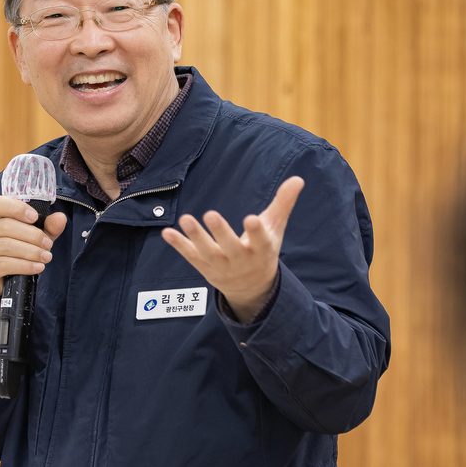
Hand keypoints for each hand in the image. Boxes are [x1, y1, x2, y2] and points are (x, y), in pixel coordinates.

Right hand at [0, 195, 67, 295]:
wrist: (4, 278)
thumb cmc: (19, 250)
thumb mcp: (36, 236)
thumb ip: (48, 227)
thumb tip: (61, 218)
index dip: (17, 208)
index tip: (35, 217)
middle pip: (6, 227)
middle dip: (32, 235)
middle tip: (48, 244)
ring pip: (6, 246)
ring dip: (31, 252)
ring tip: (46, 257)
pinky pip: (5, 264)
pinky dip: (25, 266)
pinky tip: (38, 267)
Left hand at [160, 176, 304, 323]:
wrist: (251, 287)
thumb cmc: (264, 249)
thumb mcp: (276, 228)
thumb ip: (283, 203)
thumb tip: (298, 179)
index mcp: (262, 249)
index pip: (261, 241)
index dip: (256, 231)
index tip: (252, 218)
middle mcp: (241, 259)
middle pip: (230, 247)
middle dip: (221, 232)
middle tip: (211, 214)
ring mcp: (221, 265)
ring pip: (207, 252)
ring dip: (196, 236)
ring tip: (185, 219)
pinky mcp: (204, 267)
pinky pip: (190, 256)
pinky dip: (179, 245)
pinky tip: (167, 232)